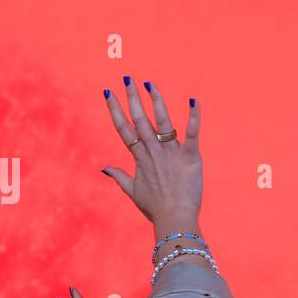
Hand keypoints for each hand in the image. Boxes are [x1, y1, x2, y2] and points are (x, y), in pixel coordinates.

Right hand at [101, 78, 202, 231]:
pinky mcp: (190, 157)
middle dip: (132, 97)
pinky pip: (192, 133)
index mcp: (139, 158)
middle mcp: (153, 151)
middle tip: (127, 78)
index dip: (115, 109)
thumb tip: (103, 168)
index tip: (107, 93)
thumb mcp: (133, 192)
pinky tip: (192, 100)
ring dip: (156, 101)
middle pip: (140, 119)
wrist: (174, 219)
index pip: (123, 128)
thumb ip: (119, 177)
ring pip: (162, 121)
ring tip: (149, 84)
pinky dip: (193, 117)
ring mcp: (171, 153)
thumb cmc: (154, 208)